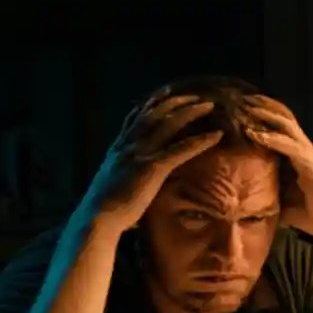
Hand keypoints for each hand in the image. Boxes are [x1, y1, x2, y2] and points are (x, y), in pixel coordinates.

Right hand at [74, 94, 222, 235]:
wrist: (97, 218)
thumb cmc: (102, 210)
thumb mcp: (111, 184)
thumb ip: (121, 175)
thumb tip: (128, 181)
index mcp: (117, 149)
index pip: (134, 119)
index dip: (150, 104)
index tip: (164, 94)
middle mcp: (128, 146)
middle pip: (153, 114)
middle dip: (174, 102)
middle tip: (193, 96)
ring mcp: (140, 154)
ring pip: (168, 124)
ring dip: (190, 112)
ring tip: (207, 105)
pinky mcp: (152, 168)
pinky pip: (181, 149)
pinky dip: (200, 141)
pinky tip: (216, 135)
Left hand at [241, 95, 312, 244]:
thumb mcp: (284, 206)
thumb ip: (270, 198)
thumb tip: (246, 204)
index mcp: (298, 157)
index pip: (280, 128)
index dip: (263, 115)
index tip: (242, 107)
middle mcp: (304, 151)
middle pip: (284, 119)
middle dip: (263, 107)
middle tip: (242, 98)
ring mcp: (309, 156)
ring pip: (287, 126)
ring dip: (266, 116)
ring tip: (247, 107)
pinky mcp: (312, 166)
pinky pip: (291, 147)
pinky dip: (273, 139)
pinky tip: (256, 134)